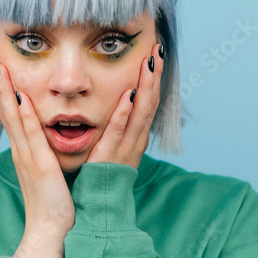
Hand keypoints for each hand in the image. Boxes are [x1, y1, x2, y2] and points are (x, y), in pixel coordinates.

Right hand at [0, 54, 74, 242]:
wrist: (50, 233)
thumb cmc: (54, 205)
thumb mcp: (47, 174)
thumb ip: (46, 156)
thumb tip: (48, 143)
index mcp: (25, 152)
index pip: (11, 115)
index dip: (4, 91)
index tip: (0, 68)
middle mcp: (21, 151)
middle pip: (6, 111)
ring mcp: (27, 157)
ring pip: (13, 117)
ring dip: (5, 91)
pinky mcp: (39, 165)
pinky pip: (31, 135)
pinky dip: (25, 115)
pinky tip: (20, 97)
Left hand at [85, 42, 163, 169]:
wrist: (99, 210)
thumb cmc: (101, 178)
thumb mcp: (113, 148)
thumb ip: (117, 128)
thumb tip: (120, 105)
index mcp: (136, 138)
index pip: (148, 102)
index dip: (153, 78)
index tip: (155, 53)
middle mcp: (136, 141)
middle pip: (149, 102)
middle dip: (154, 74)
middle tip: (157, 48)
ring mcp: (125, 149)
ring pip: (140, 113)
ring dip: (146, 86)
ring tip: (149, 62)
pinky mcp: (109, 157)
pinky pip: (118, 131)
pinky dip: (124, 113)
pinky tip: (129, 94)